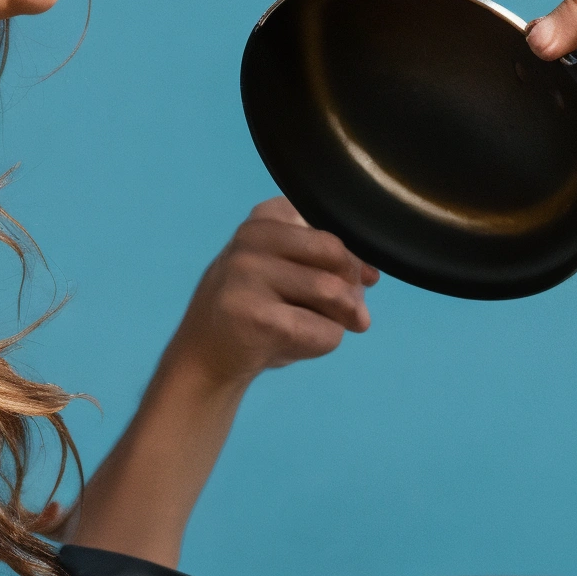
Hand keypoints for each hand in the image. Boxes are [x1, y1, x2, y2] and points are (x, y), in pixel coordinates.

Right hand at [166, 198, 378, 385]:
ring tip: (322, 328)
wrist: (204, 358)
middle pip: (335, 253)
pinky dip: (324, 342)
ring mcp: (248, 273)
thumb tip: (372, 276)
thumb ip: (329, 266)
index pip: (331, 225)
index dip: (350, 256)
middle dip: (351, 286)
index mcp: (265, 217)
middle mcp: (252, 236)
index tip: (348, 278)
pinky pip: (323, 330)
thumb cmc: (255, 310)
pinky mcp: (258, 316)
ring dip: (341, 318)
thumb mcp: (287, 274)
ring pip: (333, 292)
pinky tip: (298, 346)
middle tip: (349, 312)